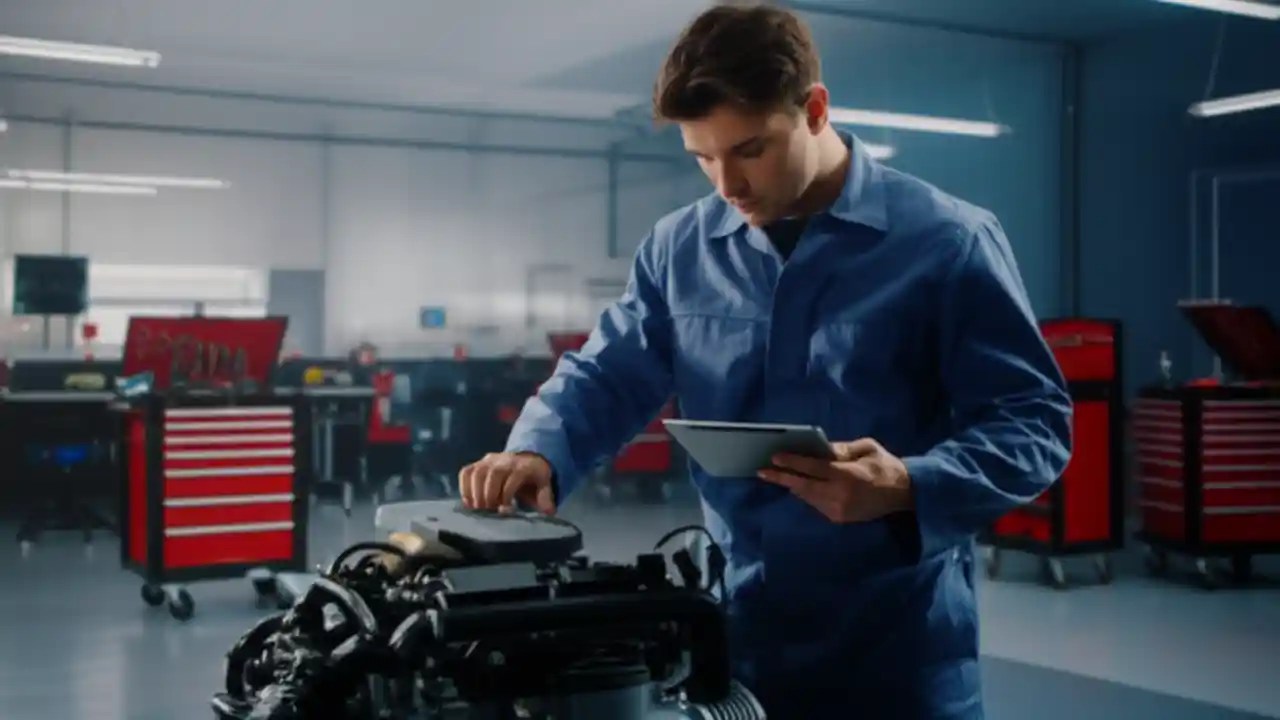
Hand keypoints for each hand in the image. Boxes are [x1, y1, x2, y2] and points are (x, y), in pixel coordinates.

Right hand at [459, 452, 555, 514]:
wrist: (527, 458)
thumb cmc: (534, 477)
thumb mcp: (544, 485)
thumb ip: (545, 498)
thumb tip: (549, 512)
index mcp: (523, 466)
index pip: (513, 477)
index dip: (507, 494)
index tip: (506, 510)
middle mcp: (504, 460)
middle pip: (493, 473)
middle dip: (489, 494)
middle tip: (489, 512)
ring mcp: (489, 460)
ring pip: (477, 472)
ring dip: (475, 492)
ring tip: (478, 509)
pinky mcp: (478, 464)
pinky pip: (466, 472)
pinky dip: (464, 488)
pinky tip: (469, 503)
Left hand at [757, 438, 912, 522]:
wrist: (904, 495)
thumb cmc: (885, 466)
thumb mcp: (867, 447)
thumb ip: (842, 449)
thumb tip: (820, 449)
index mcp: (848, 475)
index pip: (814, 468)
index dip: (793, 463)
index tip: (775, 457)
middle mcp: (840, 495)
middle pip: (804, 487)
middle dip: (782, 478)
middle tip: (762, 471)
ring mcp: (839, 510)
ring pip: (807, 497)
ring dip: (793, 486)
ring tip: (777, 475)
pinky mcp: (839, 519)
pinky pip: (816, 504)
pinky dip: (806, 494)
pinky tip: (800, 485)